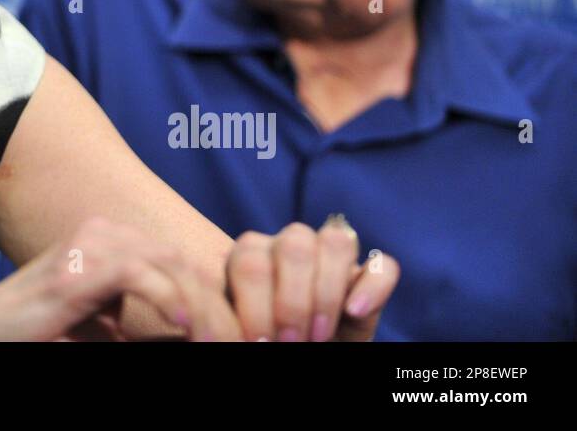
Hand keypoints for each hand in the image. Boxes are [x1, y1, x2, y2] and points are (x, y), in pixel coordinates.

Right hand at [0, 216, 242, 340]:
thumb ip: (141, 323)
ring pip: (169, 263)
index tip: (238, 335)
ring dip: (203, 306)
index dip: (215, 300)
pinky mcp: (77, 266)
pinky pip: (137, 270)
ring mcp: (89, 244)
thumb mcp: (104, 326)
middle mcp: (103, 232)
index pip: (180, 263)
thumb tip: (198, 334)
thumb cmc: (41, 333)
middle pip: (182, 260)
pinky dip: (166, 296)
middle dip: (218, 304)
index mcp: (111, 240)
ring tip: (221, 339)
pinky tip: (183, 323)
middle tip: (243, 339)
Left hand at [224, 217, 399, 341]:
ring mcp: (330, 258)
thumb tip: (212, 333)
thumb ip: (224, 324)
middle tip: (290, 343)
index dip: (255, 305)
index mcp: (248, 257)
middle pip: (292, 246)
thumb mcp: (237, 334)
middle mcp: (287, 247)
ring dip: (326, 293)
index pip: (250, 259)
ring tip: (319, 336)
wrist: (295, 352)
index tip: (258, 344)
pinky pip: (382, 265)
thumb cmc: (263, 343)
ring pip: (334, 242)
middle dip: (292, 302)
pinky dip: (373, 286)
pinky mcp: (368, 278)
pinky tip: (355, 312)